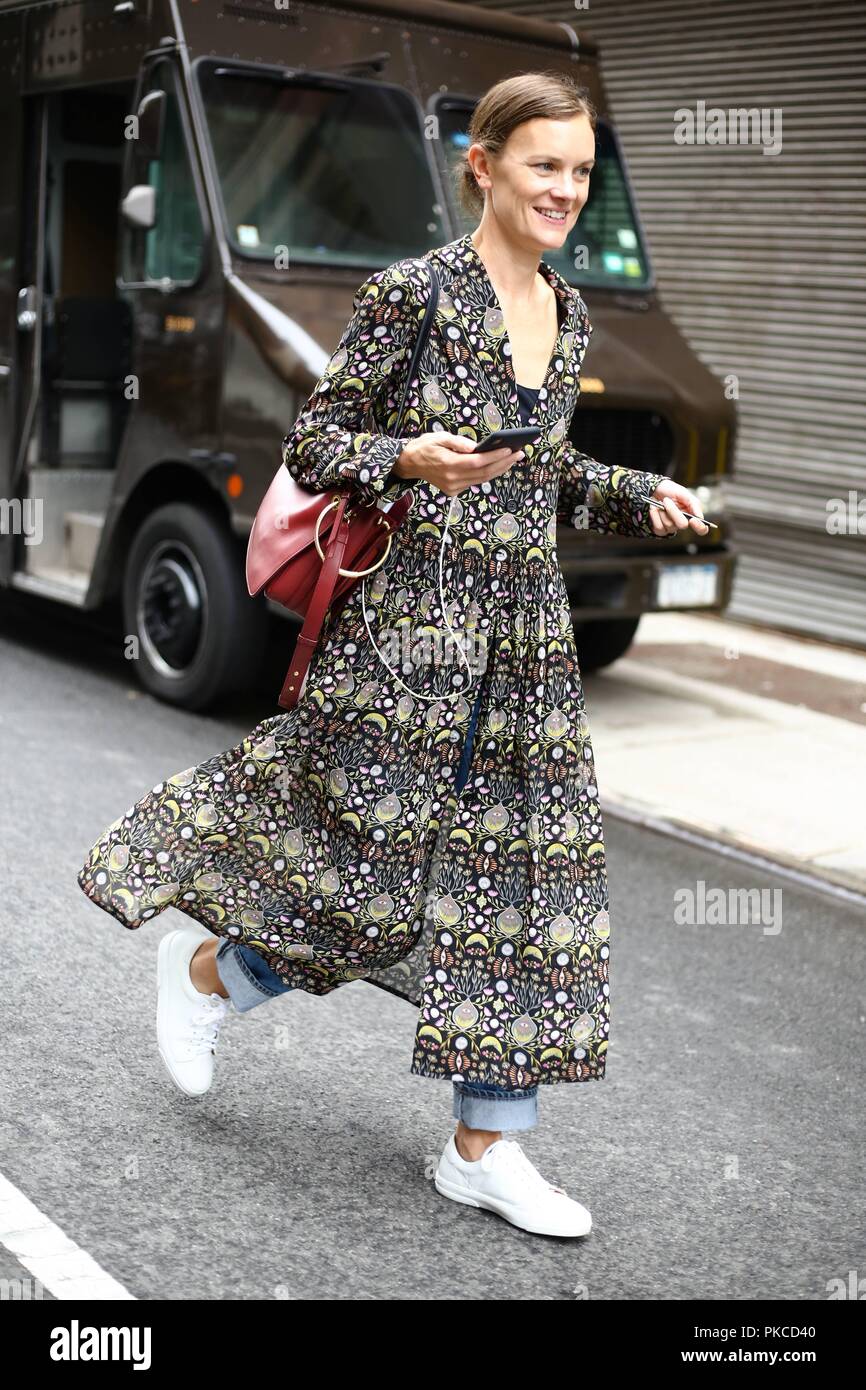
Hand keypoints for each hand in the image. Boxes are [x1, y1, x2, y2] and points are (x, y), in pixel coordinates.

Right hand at [394, 432, 523, 496]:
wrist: (408, 464)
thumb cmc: (424, 446)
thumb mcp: (439, 437)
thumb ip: (458, 442)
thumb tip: (477, 447)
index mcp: (448, 464)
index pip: (477, 462)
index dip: (495, 456)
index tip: (509, 449)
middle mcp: (452, 479)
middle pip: (483, 473)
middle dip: (503, 463)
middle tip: (519, 453)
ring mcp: (453, 487)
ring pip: (482, 480)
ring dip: (499, 469)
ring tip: (513, 458)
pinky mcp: (453, 490)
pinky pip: (475, 482)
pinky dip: (488, 473)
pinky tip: (499, 464)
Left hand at [649, 478, 709, 535]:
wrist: (655, 489)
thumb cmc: (671, 491)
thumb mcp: (684, 493)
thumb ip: (694, 504)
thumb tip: (700, 517)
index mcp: (692, 516)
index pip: (702, 529)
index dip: (699, 527)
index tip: (692, 520)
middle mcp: (683, 523)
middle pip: (682, 525)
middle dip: (673, 511)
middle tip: (666, 500)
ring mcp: (671, 528)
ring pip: (669, 525)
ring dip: (662, 511)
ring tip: (660, 502)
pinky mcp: (660, 530)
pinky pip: (659, 528)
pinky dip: (655, 515)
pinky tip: (654, 508)